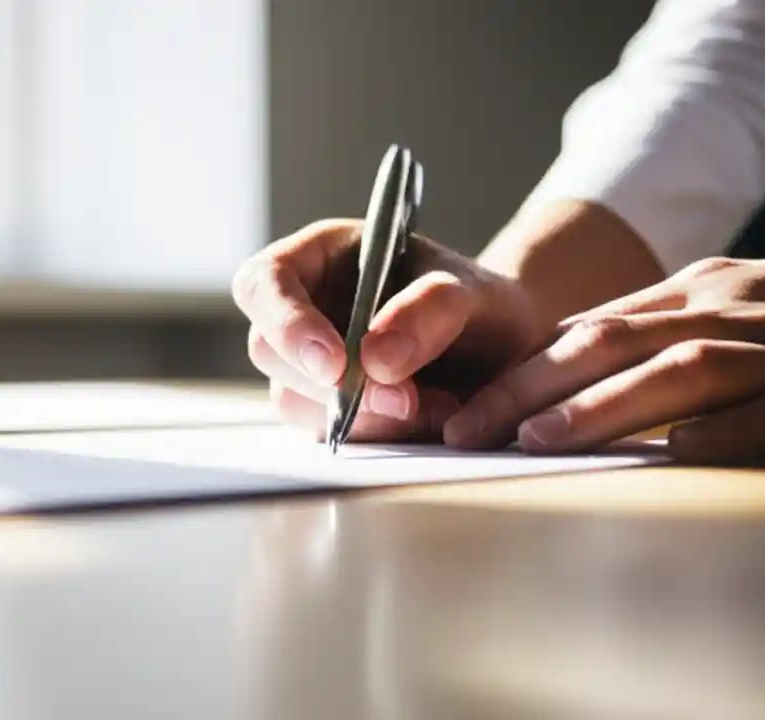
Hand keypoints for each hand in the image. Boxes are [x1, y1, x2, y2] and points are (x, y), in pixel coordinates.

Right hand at [231, 219, 546, 440]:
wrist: (500, 350)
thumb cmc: (477, 303)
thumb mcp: (470, 292)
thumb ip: (429, 310)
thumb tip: (375, 360)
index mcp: (318, 256)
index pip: (264, 283)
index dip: (286, 323)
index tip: (335, 363)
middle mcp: (302, 309)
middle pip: (267, 350)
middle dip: (331, 384)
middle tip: (404, 399)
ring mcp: (307, 363)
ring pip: (292, 399)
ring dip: (359, 416)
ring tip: (434, 405)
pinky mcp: (325, 408)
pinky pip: (326, 432)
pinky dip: (376, 434)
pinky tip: (426, 418)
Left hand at [445, 257, 764, 460]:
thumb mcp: (721, 313)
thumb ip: (650, 337)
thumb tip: (555, 370)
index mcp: (698, 292)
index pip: (589, 330)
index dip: (520, 372)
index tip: (462, 412)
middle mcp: (733, 309)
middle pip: (615, 342)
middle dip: (532, 388)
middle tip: (470, 431)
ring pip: (687, 368)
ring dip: (608, 406)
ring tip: (542, 439)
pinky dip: (734, 427)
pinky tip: (685, 451)